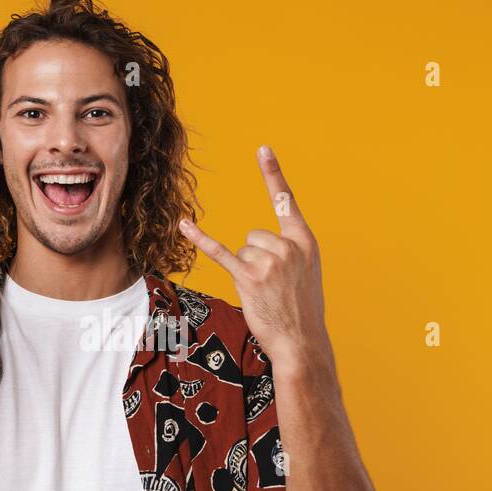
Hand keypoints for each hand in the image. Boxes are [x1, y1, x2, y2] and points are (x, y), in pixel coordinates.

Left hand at [178, 145, 328, 371]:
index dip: (273, 174)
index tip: (261, 149)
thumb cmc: (302, 310)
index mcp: (305, 241)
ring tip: (265, 291)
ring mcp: (268, 261)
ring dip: (247, 270)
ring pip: (242, 249)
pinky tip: (184, 226)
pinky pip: (220, 253)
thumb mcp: (307, 272)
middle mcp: (288, 246)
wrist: (302, 341)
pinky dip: (201, 239)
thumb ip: (290, 251)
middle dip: (256, 258)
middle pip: (254, 234)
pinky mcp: (248, 277)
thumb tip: (260, 244)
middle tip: (272, 284)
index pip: (286, 201)